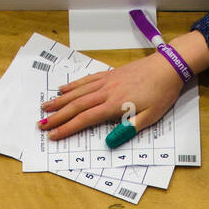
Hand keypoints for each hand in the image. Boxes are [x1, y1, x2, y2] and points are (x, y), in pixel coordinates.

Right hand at [39, 54, 183, 141]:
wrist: (168, 66)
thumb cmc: (161, 94)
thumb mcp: (150, 118)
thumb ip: (128, 130)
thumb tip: (109, 142)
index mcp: (114, 106)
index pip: (85, 119)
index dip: (67, 128)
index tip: (53, 135)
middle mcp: (106, 92)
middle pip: (76, 105)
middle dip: (57, 116)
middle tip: (41, 125)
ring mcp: (106, 81)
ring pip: (78, 92)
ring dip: (60, 100)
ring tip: (45, 107)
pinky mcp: (110, 74)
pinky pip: (87, 80)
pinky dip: (73, 85)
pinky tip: (63, 89)